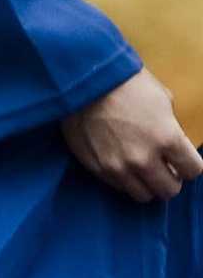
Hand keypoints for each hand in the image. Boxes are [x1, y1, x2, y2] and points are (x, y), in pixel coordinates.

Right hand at [62, 69, 202, 203]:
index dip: (190, 165)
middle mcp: (144, 159)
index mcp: (167, 138)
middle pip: (169, 190)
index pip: (193, 170)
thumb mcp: (163, 101)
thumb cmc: (128, 84)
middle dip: (171, 180)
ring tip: (141, 170)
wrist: (84, 82)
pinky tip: (121, 163)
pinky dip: (124, 179)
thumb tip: (171, 146)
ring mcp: (118, 166)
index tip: (182, 161)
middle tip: (164, 168)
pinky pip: (118, 186)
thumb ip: (171, 128)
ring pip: (143, 195)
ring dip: (147, 184)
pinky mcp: (96, 168)